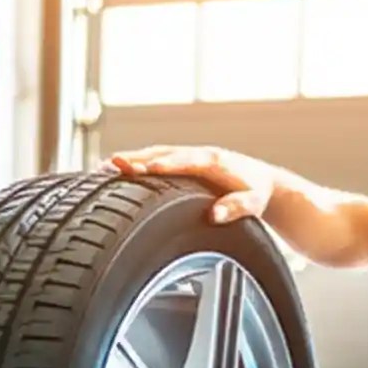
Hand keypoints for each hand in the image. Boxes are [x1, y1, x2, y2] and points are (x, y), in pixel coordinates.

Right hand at [104, 145, 277, 224]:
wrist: (262, 181)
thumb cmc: (256, 193)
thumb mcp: (254, 203)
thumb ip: (238, 208)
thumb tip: (216, 215)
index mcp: (214, 162)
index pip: (185, 162)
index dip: (165, 165)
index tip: (145, 168)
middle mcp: (198, 154)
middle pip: (163, 153)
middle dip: (138, 158)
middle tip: (112, 164)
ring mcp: (189, 155)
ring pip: (156, 153)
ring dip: (132, 158)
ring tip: (104, 167)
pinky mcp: (183, 161)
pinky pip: (157, 157)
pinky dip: (137, 161)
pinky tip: (116, 170)